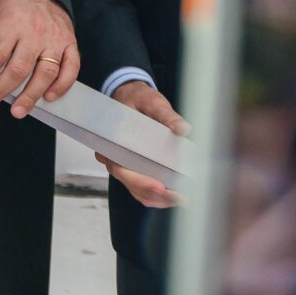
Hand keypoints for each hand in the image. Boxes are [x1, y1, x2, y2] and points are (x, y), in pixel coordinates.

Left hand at [0, 0, 78, 113]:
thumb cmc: (14, 8)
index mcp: (12, 24)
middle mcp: (35, 32)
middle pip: (18, 69)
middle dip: (1, 90)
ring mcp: (55, 38)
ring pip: (45, 73)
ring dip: (31, 96)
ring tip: (18, 110)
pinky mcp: (70, 43)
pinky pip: (70, 69)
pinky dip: (61, 86)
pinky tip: (48, 97)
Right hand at [102, 80, 189, 208]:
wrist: (131, 96)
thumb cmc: (136, 99)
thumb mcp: (151, 102)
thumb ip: (166, 115)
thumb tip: (183, 129)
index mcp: (111, 143)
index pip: (121, 169)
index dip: (140, 182)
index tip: (160, 187)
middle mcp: (114, 158)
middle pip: (132, 185)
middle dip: (157, 195)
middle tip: (181, 197)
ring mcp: (125, 165)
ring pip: (139, 191)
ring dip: (160, 199)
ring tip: (183, 198)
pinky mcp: (136, 168)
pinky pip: (144, 188)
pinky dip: (160, 195)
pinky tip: (177, 194)